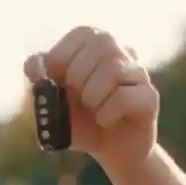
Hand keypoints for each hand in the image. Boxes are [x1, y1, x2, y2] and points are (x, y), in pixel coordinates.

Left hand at [23, 26, 159, 165]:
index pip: (84, 32)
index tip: (57, 77)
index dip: (64, 53)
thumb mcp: (53, 102)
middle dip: (79, 72)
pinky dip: (107, 112)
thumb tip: (36, 65)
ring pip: (114, 68)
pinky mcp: (149, 98)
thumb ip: (40, 79)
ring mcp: (139, 75)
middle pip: (103, 42)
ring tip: (93, 109)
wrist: (112, 152)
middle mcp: (123, 55)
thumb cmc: (83, 121)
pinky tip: (105, 121)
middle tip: (76, 95)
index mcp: (98, 49)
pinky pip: (125, 97)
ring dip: (93, 94)